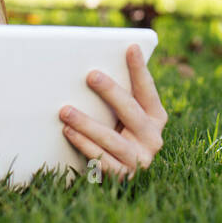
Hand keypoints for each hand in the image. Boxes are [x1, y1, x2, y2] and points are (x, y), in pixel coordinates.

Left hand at [59, 44, 167, 181]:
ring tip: (65, 110)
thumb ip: (118, 98)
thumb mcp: (123, 116)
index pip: (147, 89)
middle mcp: (153, 138)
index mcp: (156, 117)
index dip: (139, 69)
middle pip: (130, 111)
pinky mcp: (123, 176)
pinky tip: (68, 131)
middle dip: (110, 92)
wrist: (117, 175)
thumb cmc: (116, 133)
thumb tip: (93, 69)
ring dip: (86, 123)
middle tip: (91, 75)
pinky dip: (82, 144)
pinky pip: (100, 159)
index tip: (131, 47)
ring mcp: (140, 159)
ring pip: (111, 139)